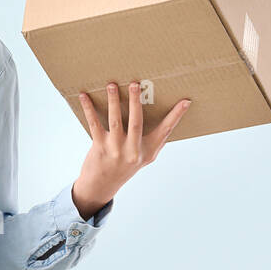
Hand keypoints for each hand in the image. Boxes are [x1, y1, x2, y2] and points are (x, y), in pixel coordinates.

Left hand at [72, 81, 190, 214]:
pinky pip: (94, 123)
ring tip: (112, 85)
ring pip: (116, 120)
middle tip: (135, 84)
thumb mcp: (143, 158)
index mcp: (147, 151)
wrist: (101, 186)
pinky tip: (84, 96)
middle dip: (136, 101)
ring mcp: (116, 149)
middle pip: (137, 121)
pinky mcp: (100, 146)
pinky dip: (89, 109)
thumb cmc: (124, 167)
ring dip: (113, 100)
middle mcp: (133, 150)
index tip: (186, 101)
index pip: (165, 130)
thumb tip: (167, 119)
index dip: (176, 116)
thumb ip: (152, 141)